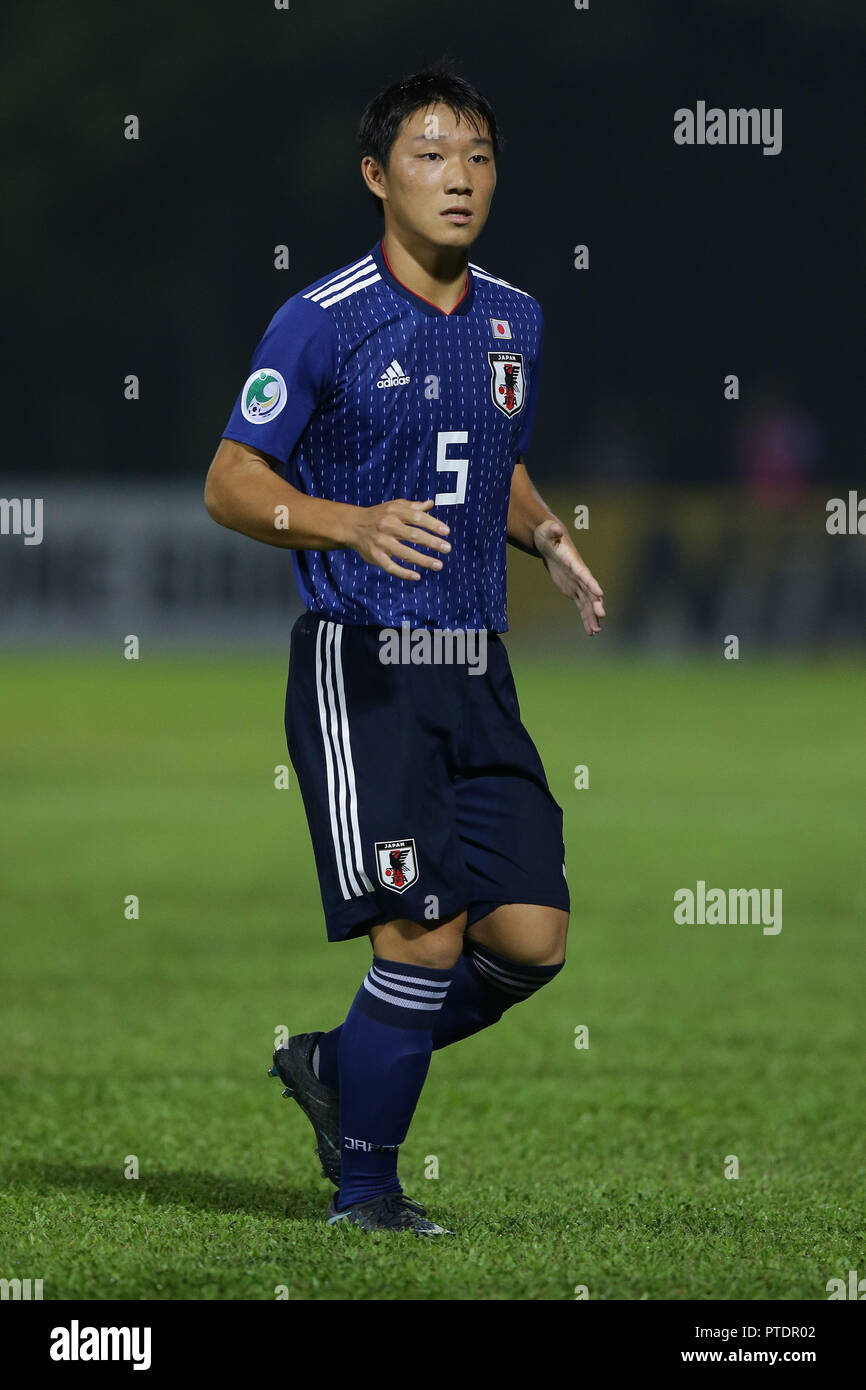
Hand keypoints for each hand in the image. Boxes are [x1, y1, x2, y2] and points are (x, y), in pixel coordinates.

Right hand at [347, 498, 450, 580]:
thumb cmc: (379, 515)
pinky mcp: (375, 556)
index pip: (417, 517)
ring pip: (404, 553)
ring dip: (423, 560)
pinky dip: (404, 573)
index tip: (446, 532)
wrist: (352, 525)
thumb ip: (412, 507)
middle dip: (432, 542)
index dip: (432, 524)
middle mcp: (387, 526)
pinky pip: (391, 567)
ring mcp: (381, 542)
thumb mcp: (394, 506)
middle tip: (447, 548)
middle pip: (413, 535)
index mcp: (394, 512)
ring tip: (439, 565)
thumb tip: (430, 503)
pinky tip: (417, 576)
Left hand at [534, 518, 605, 634]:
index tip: (600, 593)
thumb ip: (552, 531)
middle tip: (601, 615)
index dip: (591, 583)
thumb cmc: (548, 535)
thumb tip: (556, 528)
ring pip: (587, 603)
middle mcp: (580, 575)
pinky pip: (582, 607)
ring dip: (592, 616)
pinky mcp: (574, 591)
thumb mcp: (547, 532)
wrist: (551, 541)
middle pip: (590, 592)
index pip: (584, 574)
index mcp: (574, 562)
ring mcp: (578, 584)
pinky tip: (590, 632)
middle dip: (595, 603)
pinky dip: (586, 618)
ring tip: (595, 631)